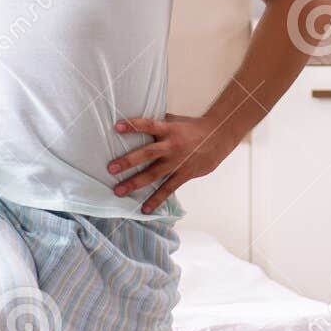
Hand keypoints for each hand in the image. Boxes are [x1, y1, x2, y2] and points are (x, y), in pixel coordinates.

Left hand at [108, 112, 236, 213]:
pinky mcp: (184, 174)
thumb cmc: (192, 128)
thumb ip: (157, 124)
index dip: (133, 125)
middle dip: (128, 161)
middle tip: (111, 168)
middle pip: (147, 153)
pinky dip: (156, 199)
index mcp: (168, 129)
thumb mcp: (174, 121)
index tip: (116, 127)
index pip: (148, 125)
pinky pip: (168, 189)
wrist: (219, 137)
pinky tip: (144, 208)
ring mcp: (177, 162)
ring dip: (135, 183)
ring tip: (119, 191)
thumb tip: (136, 124)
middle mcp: (171, 146)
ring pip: (154, 174)